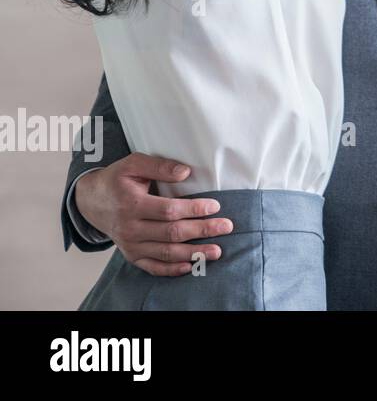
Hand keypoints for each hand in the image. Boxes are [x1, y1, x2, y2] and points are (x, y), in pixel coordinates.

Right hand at [75, 153, 232, 276]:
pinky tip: (191, 267)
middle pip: (171, 233)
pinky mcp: (131, 255)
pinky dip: (172, 270)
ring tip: (217, 251)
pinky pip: (152, 266)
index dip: (193, 209)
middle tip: (227, 227)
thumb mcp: (133, 164)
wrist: (91, 201)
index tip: (215, 206)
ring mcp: (130, 244)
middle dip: (202, 230)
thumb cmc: (117, 179)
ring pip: (166, 253)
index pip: (168, 210)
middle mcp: (130, 228)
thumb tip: (185, 172)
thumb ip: (159, 166)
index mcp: (131, 204)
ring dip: (193, 253)